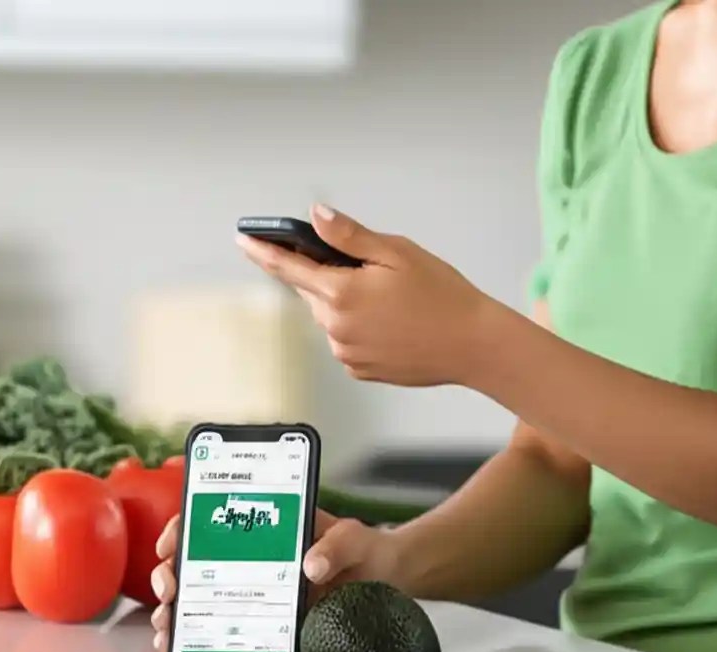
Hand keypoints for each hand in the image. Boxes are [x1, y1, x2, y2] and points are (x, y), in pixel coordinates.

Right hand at [149, 511, 400, 651]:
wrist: (385, 583)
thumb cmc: (364, 551)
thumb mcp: (354, 536)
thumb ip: (337, 544)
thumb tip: (312, 566)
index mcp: (262, 530)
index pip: (208, 522)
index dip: (182, 529)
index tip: (172, 544)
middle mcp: (248, 561)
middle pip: (193, 564)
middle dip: (169, 575)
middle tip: (171, 589)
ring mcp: (252, 594)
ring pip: (198, 600)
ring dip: (174, 613)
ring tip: (168, 626)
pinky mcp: (263, 626)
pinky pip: (223, 633)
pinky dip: (197, 641)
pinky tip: (184, 649)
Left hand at [238, 203, 495, 386]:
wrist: (473, 345)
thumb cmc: (442, 296)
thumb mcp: (396, 252)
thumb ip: (349, 236)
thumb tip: (315, 216)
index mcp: (341, 293)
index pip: (288, 268)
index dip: (263, 251)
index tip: (243, 238)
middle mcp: (336, 327)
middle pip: (311, 292)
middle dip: (326, 275)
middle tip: (365, 268)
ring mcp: (345, 352)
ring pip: (329, 316)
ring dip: (344, 302)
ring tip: (389, 298)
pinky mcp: (359, 369)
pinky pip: (345, 340)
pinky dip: (357, 326)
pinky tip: (390, 321)